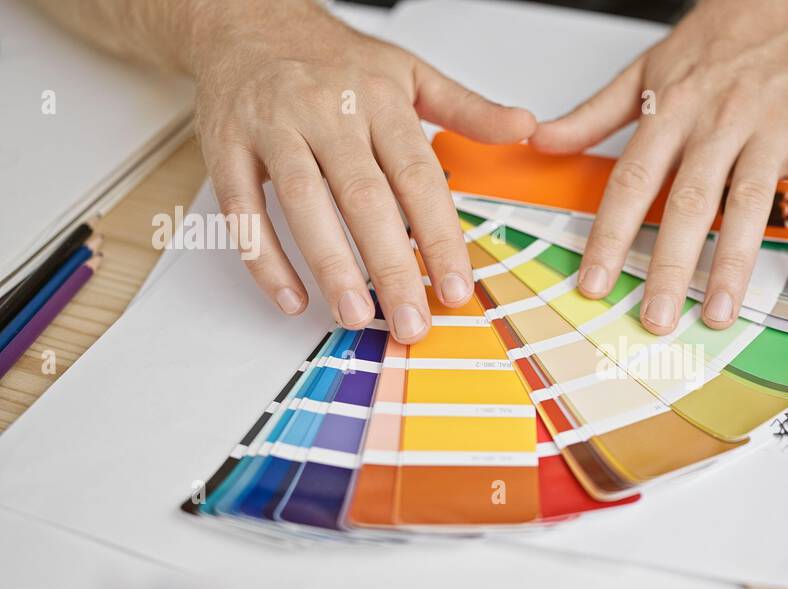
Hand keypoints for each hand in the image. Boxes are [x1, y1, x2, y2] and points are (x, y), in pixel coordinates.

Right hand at [191, 0, 534, 341]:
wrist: (246, 19)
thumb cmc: (333, 59)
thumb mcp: (409, 72)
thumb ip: (467, 107)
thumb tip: (525, 125)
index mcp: (379, 99)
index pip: (418, 177)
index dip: (439, 237)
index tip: (456, 288)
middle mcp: (326, 111)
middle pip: (364, 197)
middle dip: (391, 266)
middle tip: (411, 321)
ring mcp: (272, 126)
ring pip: (303, 203)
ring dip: (331, 265)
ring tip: (356, 315)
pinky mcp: (225, 144)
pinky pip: (241, 209)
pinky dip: (264, 258)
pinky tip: (292, 297)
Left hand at [530, 0, 787, 333]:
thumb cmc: (715, 42)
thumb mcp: (645, 69)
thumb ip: (594, 113)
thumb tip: (541, 141)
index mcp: (672, 108)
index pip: (632, 181)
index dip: (610, 235)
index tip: (595, 282)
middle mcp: (718, 122)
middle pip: (689, 202)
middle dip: (670, 265)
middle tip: (657, 318)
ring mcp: (769, 131)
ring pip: (748, 203)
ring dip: (733, 264)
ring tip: (719, 313)